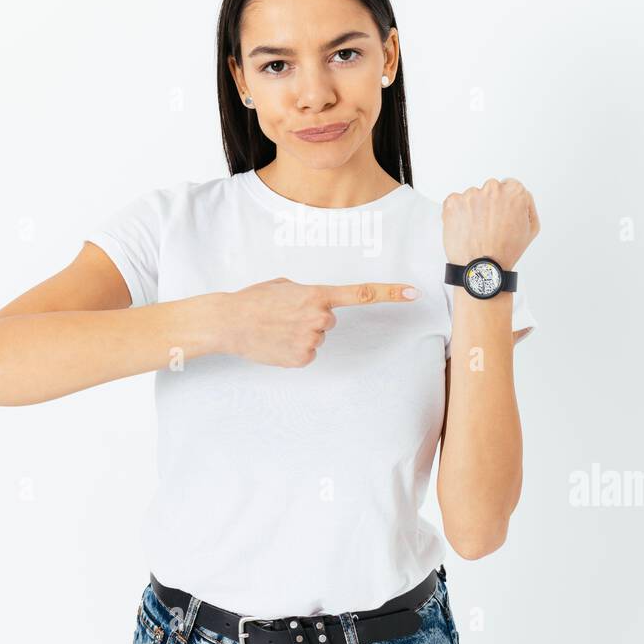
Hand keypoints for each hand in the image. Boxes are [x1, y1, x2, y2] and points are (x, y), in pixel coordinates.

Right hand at [219, 277, 418, 366]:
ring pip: (317, 337)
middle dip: (312, 317)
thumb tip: (318, 304)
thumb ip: (309, 293)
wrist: (230, 322)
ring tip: (277, 327)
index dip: (391, 293)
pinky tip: (277, 342)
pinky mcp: (303, 358)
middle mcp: (319, 318)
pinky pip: (307, 352)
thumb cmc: (255, 299)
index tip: (413, 292)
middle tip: (286, 314)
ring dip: (301, 332)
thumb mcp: (286, 285)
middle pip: (330, 320)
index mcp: (317, 295)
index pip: (362, 294)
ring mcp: (312, 340)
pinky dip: (294, 348)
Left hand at [442, 177, 538, 270]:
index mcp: (514, 192)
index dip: (505, 202)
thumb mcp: (531, 228)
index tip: (501, 214)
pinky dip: (456, 213)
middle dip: (488, 204)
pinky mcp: (453, 202)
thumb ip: (527, 205)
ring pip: (472, 197)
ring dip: (472, 209)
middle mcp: (493, 189)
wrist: (482, 268)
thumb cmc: (506, 251)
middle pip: (490, 190)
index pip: (509, 186)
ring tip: (476, 231)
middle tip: (488, 226)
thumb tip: (520, 195)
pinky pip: (454, 202)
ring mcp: (471, 195)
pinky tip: (464, 229)